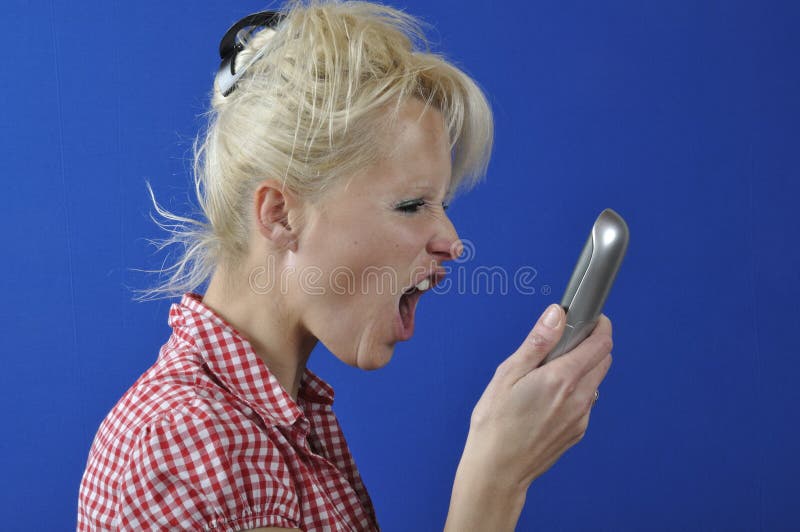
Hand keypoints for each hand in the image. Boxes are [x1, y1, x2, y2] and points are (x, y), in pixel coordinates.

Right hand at [463, 304, 612, 492]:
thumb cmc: (495, 423)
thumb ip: (538, 342)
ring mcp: (581, 417)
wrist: (498, 470)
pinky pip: (586, 402)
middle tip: (562, 342)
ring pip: (596, 381)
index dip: (599, 325)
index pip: (601, 343)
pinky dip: (576, 391)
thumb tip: (557, 314)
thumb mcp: (508, 374)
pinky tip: (547, 397)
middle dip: (591, 344)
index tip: (589, 318)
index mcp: (562, 379)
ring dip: (584, 368)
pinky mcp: (578, 431)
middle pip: (604, 360)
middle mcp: (580, 398)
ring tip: (549, 373)